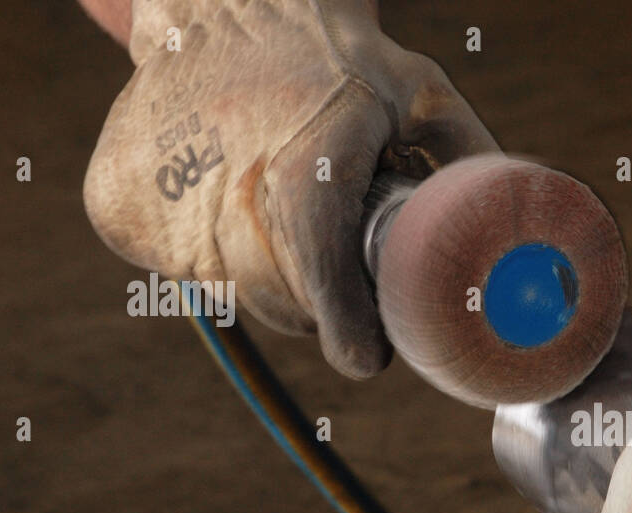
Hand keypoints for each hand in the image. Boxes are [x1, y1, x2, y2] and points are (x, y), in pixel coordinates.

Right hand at [84, 0, 496, 376]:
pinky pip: (181, 271)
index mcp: (302, 165)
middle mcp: (220, 188)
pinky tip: (230, 203)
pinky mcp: (114, 209)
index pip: (319, 273)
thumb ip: (470, 167)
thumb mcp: (421, 96)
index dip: (346, 324)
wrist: (220, 4)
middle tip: (339, 264)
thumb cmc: (335, 58)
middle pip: (283, 304)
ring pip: (231, 293)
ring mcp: (158, 203)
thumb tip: (517, 244)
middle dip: (320, 303)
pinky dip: (212, 256)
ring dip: (267, 278)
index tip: (368, 357)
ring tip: (283, 211)